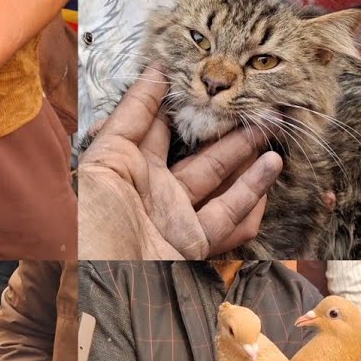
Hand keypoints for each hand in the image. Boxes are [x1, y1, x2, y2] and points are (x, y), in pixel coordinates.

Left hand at [79, 66, 282, 257]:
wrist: (97, 290)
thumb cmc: (88, 224)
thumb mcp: (102, 161)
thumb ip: (131, 116)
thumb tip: (154, 71)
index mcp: (122, 168)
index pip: (155, 125)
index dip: (180, 101)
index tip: (207, 75)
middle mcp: (151, 192)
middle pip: (196, 153)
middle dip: (225, 128)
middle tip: (254, 101)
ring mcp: (173, 219)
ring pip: (218, 180)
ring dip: (247, 154)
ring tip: (272, 127)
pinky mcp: (192, 245)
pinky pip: (227, 217)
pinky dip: (251, 193)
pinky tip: (270, 169)